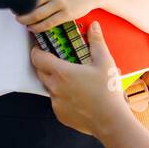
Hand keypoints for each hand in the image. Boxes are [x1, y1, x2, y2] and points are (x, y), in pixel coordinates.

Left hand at [14, 0, 101, 34]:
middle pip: (29, 2)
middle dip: (18, 8)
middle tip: (14, 10)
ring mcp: (60, 3)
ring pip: (37, 14)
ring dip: (25, 19)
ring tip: (20, 20)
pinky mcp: (67, 14)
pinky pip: (48, 23)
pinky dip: (37, 27)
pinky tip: (31, 27)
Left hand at [30, 21, 135, 138]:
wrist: (111, 121)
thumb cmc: (108, 91)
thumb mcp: (105, 62)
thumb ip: (96, 41)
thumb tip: (93, 25)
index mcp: (61, 72)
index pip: (37, 57)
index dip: (37, 50)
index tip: (41, 46)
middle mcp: (54, 88)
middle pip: (40, 72)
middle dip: (46, 64)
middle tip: (59, 60)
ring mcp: (56, 103)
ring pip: (49, 87)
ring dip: (56, 81)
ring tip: (73, 79)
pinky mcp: (60, 115)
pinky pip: (56, 102)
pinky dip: (63, 96)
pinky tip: (78, 95)